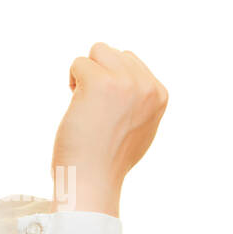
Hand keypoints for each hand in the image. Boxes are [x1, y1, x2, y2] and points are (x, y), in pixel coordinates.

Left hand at [50, 42, 167, 214]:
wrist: (92, 181)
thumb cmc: (108, 160)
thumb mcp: (139, 128)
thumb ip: (139, 101)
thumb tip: (129, 77)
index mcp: (160, 95)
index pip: (132, 63)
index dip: (112, 82)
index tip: (109, 112)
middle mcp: (147, 87)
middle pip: (114, 53)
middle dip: (99, 73)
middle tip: (94, 107)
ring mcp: (125, 83)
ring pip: (98, 51)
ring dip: (86, 73)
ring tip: (85, 103)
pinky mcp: (100, 83)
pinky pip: (79, 63)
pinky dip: (72, 81)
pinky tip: (76, 106)